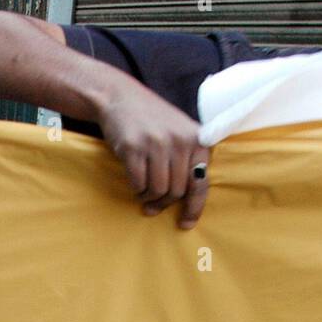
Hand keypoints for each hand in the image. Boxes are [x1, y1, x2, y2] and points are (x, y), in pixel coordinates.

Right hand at [95, 78, 210, 228]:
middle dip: (164, 202)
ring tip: (144, 192)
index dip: (194, 207)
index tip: (186, 224)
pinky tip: (135, 182)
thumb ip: (188, 160)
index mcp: (196, 139)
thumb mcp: (179, 133)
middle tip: (154, 205)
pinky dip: (136, 189)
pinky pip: (138, 184)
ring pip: (158, 191)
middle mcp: (179, 141)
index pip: (201, 182)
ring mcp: (156, 144)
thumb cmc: (152, 120)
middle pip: (177, 191)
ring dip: (148, 198)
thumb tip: (187, 203)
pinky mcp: (133, 148)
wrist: (120, 98)